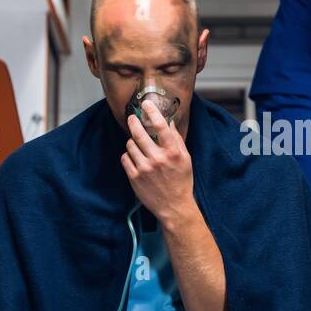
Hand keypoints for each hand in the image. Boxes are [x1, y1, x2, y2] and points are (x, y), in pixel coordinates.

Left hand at [122, 98, 195, 225]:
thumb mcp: (185, 159)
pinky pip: (125, 158)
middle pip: (139, 133)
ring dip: (132, 142)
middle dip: (133, 122)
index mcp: (172, 152)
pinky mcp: (134, 177)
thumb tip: (169, 123)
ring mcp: (144, 168)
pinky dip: (128, 156)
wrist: (174, 207)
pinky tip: (135, 159)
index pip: (160, 126)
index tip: (146, 104)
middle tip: (132, 119)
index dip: (152, 112)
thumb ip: (177, 140)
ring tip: (138, 147)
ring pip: (130, 145)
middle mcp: (158, 158)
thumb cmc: (181, 182)